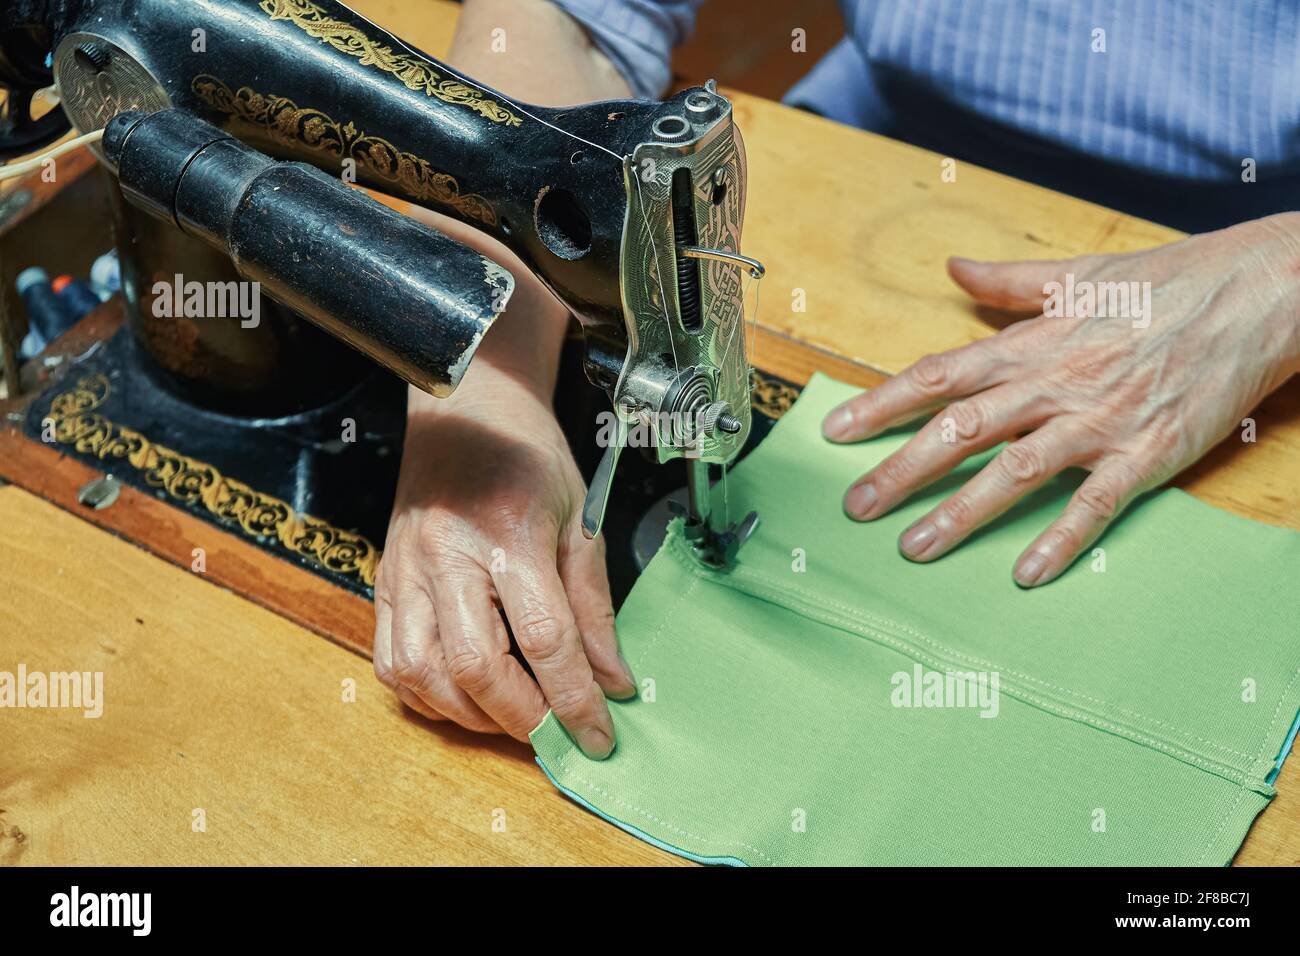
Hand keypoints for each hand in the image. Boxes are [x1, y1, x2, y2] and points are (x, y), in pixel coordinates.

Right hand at [373, 349, 636, 757]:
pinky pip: (392, 661)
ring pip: (421, 675)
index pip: (545, 638)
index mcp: (507, 535)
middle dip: (521, 718)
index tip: (598, 737)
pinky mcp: (385, 581)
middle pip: (474, 667)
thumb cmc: (526, 457)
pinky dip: (429, 694)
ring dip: (470, 713)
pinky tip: (464, 694)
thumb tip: (612, 681)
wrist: (466, 412)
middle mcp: (446, 557)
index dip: (575, 699)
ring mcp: (406, 571)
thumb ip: (594, 606)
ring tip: (514, 715)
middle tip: (557, 737)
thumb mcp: (580, 520)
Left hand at [823, 212, 1299, 586]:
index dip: (882, 404)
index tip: (836, 432)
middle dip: (902, 470)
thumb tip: (952, 268)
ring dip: (960, 512)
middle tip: (855, 507)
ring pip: (1014, 471)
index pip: (938, 375)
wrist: (1258, 291)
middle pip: (960, 430)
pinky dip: (1060, 539)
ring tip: (914, 547)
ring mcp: (1099, 421)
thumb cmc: (1165, 282)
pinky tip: (1025, 573)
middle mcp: (1054, 383)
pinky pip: (1095, 504)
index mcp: (1032, 343)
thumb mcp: (1077, 273)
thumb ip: (1006, 282)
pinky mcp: (1147, 453)